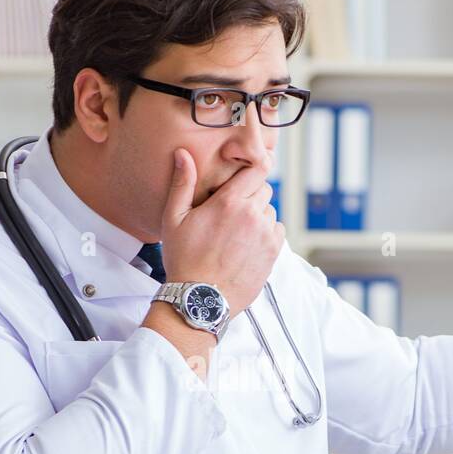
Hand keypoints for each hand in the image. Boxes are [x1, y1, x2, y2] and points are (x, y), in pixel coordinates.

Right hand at [158, 147, 283, 315]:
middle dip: (251, 194)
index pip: (257, 169)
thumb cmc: (183, 260)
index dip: (251, 170)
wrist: (200, 299)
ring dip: (258, 215)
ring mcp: (265, 234)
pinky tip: (247, 244)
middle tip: (231, 211)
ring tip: (237, 232)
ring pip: (270, 211)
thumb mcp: (174, 220)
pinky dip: (266, 233)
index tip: (243, 177)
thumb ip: (182, 184)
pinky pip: (277, 231)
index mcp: (229, 202)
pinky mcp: (273, 252)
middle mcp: (252, 215)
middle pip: (264, 189)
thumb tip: (183, 154)